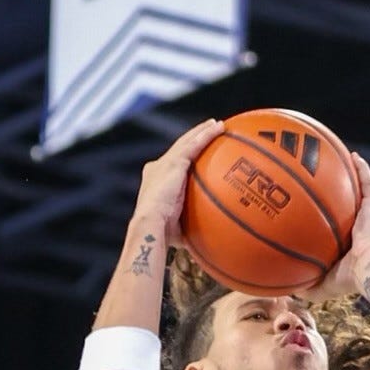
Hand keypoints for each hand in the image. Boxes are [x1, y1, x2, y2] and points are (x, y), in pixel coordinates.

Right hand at [131, 118, 225, 244]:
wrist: (151, 225)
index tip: (195, 152)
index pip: (173, 164)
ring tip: (216, 124)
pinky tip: (218, 128)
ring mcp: (166, 163)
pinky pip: (194, 144)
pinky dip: (206, 135)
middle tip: (209, 129)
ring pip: (187, 140)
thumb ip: (190, 228)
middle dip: (194, 137)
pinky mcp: (175, 162)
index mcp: (156, 180)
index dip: (184, 156)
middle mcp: (159, 167)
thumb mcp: (178, 230)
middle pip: (180, 147)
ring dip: (202, 131)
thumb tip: (206, 245)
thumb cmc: (162, 234)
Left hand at [298, 153, 369, 299]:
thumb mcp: (321, 286)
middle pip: (346, 204)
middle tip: (322, 179)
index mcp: (348, 243)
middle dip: (337, 192)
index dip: (327, 217)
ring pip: (359, 190)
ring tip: (339, 158)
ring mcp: (368, 216)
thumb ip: (305, 286)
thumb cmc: (348, 279)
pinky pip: (368, 183)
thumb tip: (286, 290)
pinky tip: (353, 156)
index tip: (312, 209)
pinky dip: (362, 169)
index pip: (336, 226)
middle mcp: (359, 227)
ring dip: (351, 175)